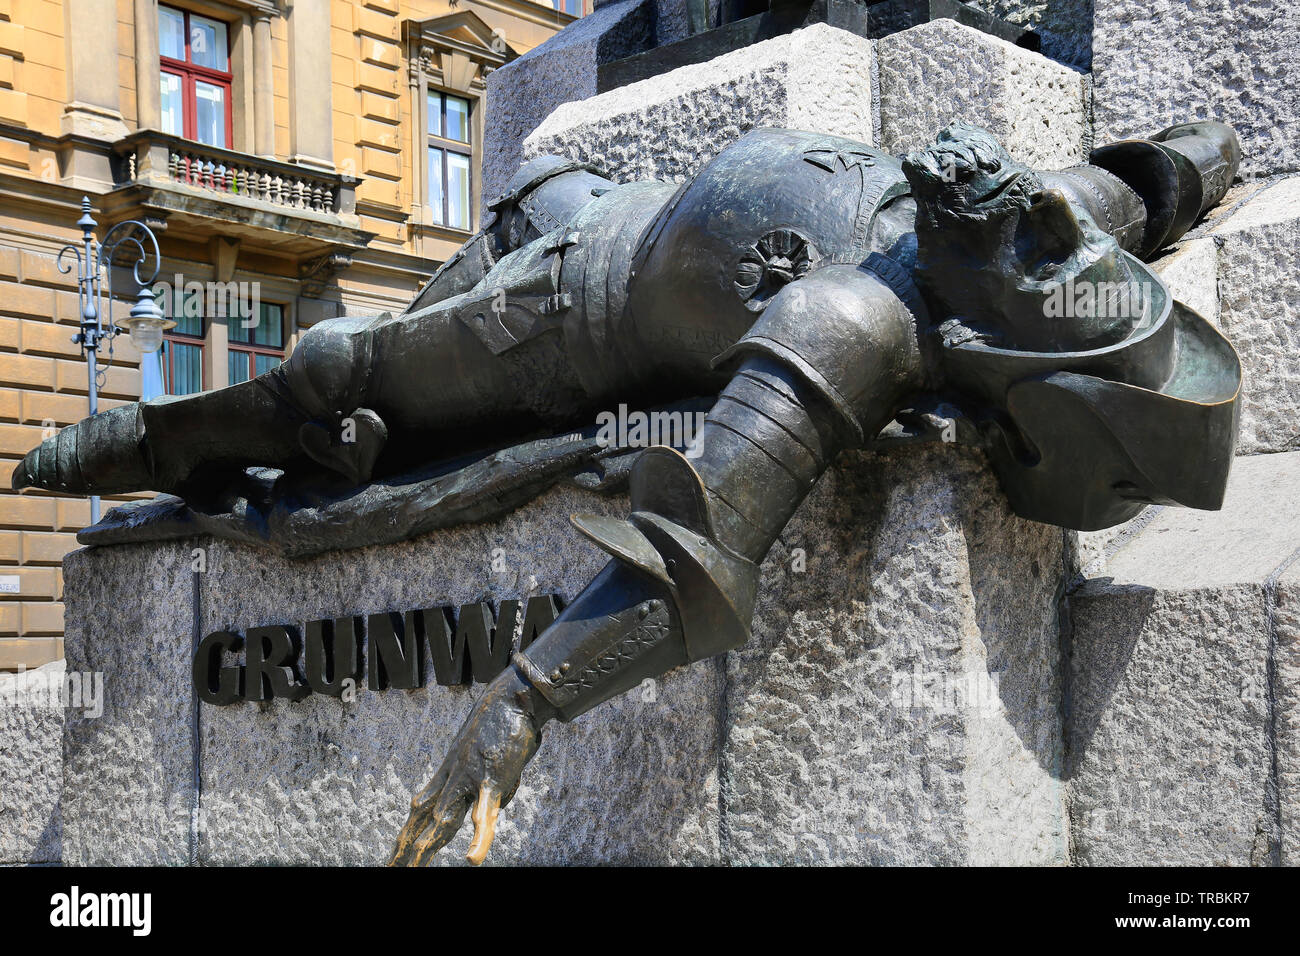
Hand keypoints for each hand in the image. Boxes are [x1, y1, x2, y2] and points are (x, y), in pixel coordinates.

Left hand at [389, 667, 550, 865]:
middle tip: (389, 867)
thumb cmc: (505, 722)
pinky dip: (480, 836)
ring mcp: (470, 778)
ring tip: (414, 865)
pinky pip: (485, 812)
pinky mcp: (492, 779)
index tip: (396, 852)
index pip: (423, 807)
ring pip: (445, 818)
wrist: (513, 695)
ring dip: (429, 845)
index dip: (409, 830)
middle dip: (407, 844)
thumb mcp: (493, 759)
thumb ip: (492, 787)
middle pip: (425, 817)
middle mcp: (454, 776)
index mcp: (451, 770)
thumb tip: (494, 810)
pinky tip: (472, 857)